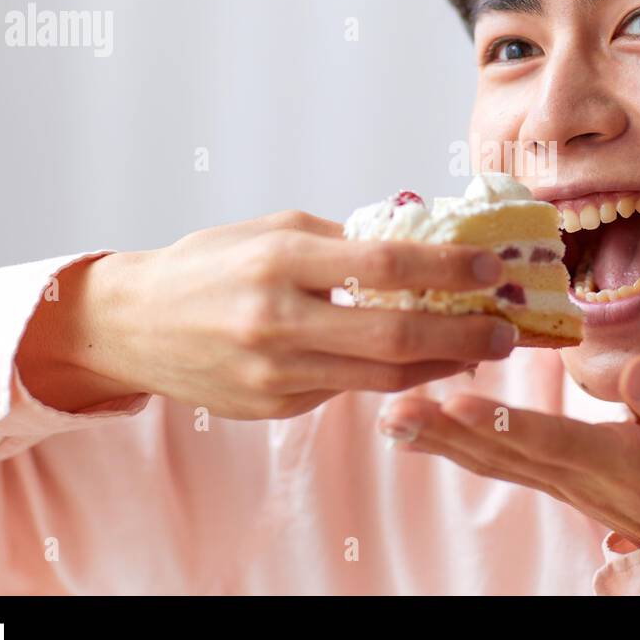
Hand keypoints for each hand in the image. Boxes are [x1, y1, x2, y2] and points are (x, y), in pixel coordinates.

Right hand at [17, 210, 518, 418]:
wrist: (133, 325)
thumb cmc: (211, 265)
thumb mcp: (273, 232)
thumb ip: (343, 241)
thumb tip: (421, 246)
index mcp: (278, 262)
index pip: (383, 263)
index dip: (446, 268)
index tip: (491, 267)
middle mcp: (277, 321)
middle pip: (394, 334)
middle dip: (463, 334)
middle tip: (506, 329)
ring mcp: (275, 373)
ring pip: (382, 376)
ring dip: (442, 364)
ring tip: (479, 349)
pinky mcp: (274, 406)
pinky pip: (349, 390)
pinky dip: (394, 377)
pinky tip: (423, 362)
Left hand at [377, 357, 639, 544]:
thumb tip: (634, 372)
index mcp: (620, 462)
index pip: (553, 439)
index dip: (503, 422)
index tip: (456, 403)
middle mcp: (580, 476)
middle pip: (504, 453)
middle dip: (446, 431)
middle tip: (392, 412)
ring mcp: (564, 481)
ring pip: (494, 460)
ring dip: (441, 439)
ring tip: (392, 418)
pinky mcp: (559, 475)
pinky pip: (501, 460)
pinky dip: (460, 442)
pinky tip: (427, 426)